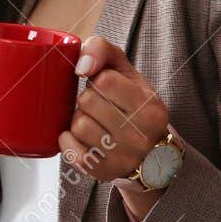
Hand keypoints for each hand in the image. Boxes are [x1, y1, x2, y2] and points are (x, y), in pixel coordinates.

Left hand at [59, 36, 170, 188]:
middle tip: (99, 106)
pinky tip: (83, 138)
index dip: (98, 81)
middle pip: (87, 102)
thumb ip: (101, 49)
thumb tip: (81, 66)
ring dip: (79, 120)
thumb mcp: (125, 70)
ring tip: (94, 122)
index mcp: (151, 107)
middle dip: (87, 100)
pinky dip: (69, 140)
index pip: (105, 80)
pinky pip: (70, 150)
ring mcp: (124, 159)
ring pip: (78, 125)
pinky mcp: (104, 173)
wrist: (148, 152)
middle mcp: (142, 136)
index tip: (106, 88)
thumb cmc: (130, 103)